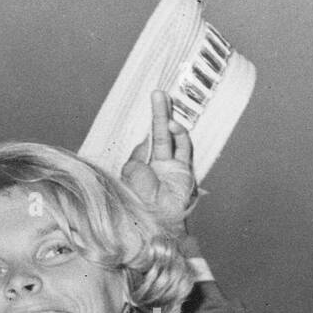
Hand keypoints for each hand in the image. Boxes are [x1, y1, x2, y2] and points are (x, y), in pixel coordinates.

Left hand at [121, 90, 196, 235]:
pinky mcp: (183, 170)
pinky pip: (183, 148)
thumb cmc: (139, 201)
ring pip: (171, 138)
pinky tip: (174, 124)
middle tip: (157, 93)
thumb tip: (146, 143)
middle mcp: (155, 166)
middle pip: (158, 135)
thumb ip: (135, 158)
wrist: (155, 219)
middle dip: (157, 114)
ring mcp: (170, 167)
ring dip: (168, 119)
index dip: (145, 130)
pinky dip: (180, 135)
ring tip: (163, 102)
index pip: (144, 144)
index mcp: (139, 169)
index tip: (145, 114)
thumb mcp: (129, 176)